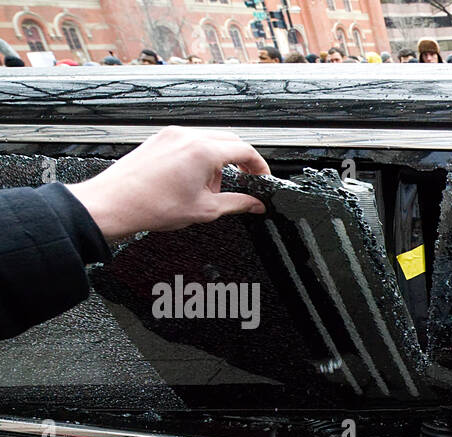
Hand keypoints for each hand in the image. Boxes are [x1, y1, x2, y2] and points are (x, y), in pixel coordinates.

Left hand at [66, 126, 269, 241]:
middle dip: (240, 162)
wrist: (113, 204)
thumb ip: (237, 204)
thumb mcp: (205, 210)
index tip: (262, 178)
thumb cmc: (150, 205)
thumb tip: (254, 205)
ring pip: (209, 140)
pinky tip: (192, 181)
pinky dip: (200, 157)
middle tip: (244, 181)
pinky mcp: (158, 140)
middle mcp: (187, 136)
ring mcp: (171, 135)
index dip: (260, 166)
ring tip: (210, 188)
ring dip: (219, 161)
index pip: (245, 150)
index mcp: (203, 151)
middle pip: (229, 140)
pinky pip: (189, 142)